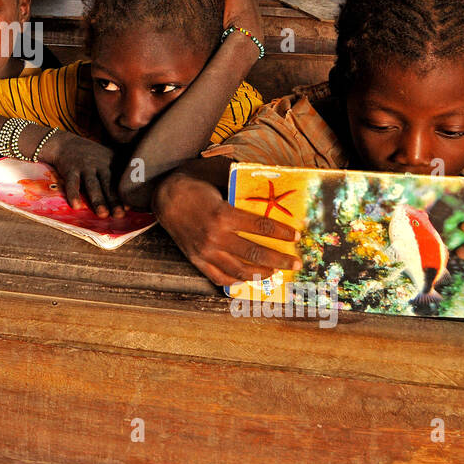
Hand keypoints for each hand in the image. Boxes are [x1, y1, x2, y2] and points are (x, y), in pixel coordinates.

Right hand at [42, 132, 124, 218]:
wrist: (65, 143)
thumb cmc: (90, 156)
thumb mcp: (108, 157)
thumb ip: (118, 172)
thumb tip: (130, 200)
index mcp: (112, 162)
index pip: (120, 180)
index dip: (124, 194)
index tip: (129, 208)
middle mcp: (100, 163)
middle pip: (108, 184)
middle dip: (114, 200)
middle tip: (119, 215)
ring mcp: (85, 166)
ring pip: (93, 185)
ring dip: (98, 200)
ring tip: (103, 214)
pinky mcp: (70, 169)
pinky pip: (72, 183)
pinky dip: (74, 194)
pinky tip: (76, 206)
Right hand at [154, 168, 300, 285]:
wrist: (166, 198)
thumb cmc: (195, 188)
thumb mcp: (218, 182)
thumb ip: (240, 188)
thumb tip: (266, 190)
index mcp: (223, 214)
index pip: (260, 226)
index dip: (282, 232)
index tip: (296, 236)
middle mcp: (216, 236)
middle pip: (255, 252)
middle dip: (280, 259)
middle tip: (296, 262)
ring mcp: (206, 251)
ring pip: (239, 270)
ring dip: (262, 273)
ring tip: (275, 272)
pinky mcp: (197, 259)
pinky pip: (219, 277)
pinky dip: (234, 281)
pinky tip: (246, 280)